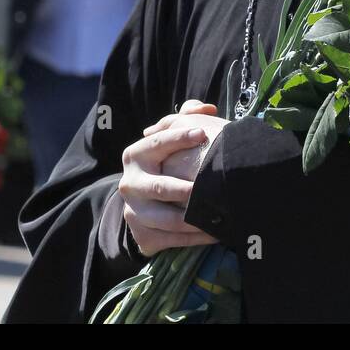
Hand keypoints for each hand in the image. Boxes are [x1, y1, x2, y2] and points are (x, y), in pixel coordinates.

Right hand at [119, 99, 223, 256]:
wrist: (144, 205)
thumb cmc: (166, 164)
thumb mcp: (170, 138)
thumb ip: (186, 117)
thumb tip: (206, 110)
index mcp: (135, 155)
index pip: (157, 144)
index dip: (179, 138)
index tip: (203, 134)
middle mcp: (130, 184)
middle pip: (160, 187)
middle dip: (184, 189)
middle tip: (207, 187)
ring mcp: (134, 212)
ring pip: (167, 219)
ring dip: (195, 220)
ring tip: (220, 217)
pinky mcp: (142, 236)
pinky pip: (172, 240)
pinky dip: (196, 238)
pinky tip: (215, 233)